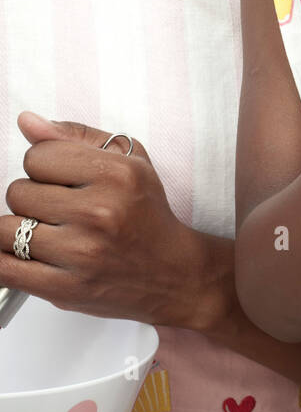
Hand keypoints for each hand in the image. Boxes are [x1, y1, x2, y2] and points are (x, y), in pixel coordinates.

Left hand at [0, 112, 210, 328]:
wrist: (173, 273)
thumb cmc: (148, 215)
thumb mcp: (129, 160)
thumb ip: (74, 136)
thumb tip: (27, 122)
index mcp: (115, 174)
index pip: (37, 155)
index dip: (43, 166)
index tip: (60, 178)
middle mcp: (99, 211)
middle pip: (18, 191)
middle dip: (32, 198)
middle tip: (58, 208)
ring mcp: (81, 253)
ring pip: (5, 229)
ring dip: (19, 230)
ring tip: (46, 232)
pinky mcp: (65, 289)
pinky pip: (5, 269)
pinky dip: (4, 260)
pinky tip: (25, 254)